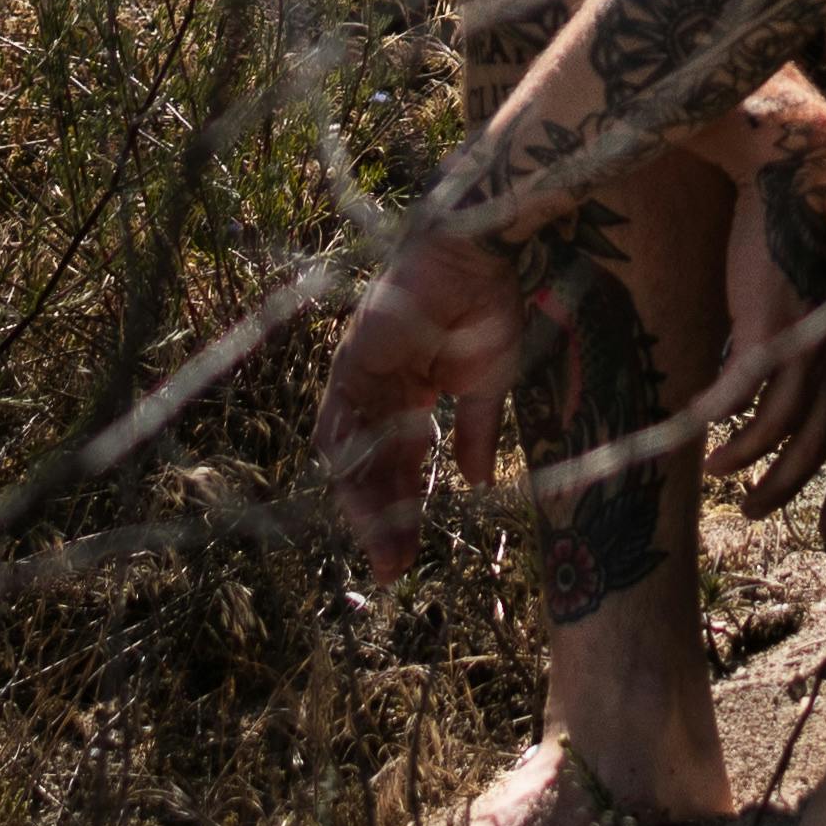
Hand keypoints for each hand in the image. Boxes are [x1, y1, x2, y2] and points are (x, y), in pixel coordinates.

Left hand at [314, 225, 528, 572]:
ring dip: (364, 502)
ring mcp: (362, 379)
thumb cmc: (487, 309)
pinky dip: (345, 459)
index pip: (401, 466)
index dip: (404, 512)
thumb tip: (479, 484)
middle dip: (381, 519)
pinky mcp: (350, 363)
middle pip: (371, 469)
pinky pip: (337, 422)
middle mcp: (381, 394)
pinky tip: (358, 497)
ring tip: (383, 548)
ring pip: (351, 455)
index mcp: (413, 397)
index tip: (409, 559)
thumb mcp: (488, 386)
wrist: (478, 257)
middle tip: (393, 567)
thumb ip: (476, 435)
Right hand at [703, 116, 825, 537]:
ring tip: (724, 480)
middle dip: (797, 488)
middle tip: (761, 513)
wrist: (788, 165)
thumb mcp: (808, 299)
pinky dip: (725, 423)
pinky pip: (745, 392)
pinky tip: (702, 437)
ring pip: (789, 426)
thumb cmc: (795, 233)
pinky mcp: (768, 320)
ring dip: (755, 464)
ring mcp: (808, 335)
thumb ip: (801, 345)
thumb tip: (766, 390)